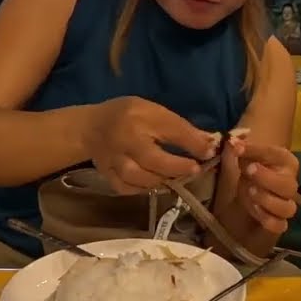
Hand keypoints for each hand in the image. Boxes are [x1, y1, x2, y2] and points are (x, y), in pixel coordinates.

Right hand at [83, 96, 215, 193]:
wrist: (90, 128)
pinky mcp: (107, 175)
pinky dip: (143, 189)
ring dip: (162, 180)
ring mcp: (113, 160)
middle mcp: (124, 139)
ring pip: (140, 177)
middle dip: (177, 167)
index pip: (170, 128)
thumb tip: (210, 144)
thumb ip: (180, 128)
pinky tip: (154, 183)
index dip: (192, 142)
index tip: (210, 151)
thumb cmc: (128, 116)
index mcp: (138, 116)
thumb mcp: (154, 112)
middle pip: (153, 159)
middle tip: (194, 169)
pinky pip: (128, 188)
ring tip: (175, 178)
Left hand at [225, 136, 298, 233]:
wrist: (235, 208)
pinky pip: (280, 225)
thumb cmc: (242, 178)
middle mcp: (288, 184)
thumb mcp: (236, 161)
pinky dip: (268, 220)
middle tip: (248, 171)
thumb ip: (237, 149)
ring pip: (288, 207)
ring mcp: (285, 206)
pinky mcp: (278, 225)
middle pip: (289, 184)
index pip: (277, 155)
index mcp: (284, 163)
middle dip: (267, 177)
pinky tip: (254, 211)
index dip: (257, 150)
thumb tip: (233, 141)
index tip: (237, 148)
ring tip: (249, 192)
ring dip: (267, 199)